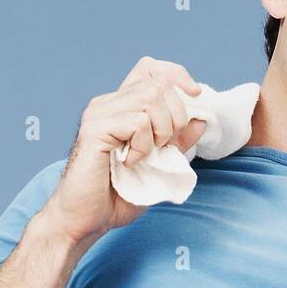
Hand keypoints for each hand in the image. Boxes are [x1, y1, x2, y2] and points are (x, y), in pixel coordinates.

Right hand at [42, 57, 206, 244]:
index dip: (177, 76)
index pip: (151, 68)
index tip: (195, 96)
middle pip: (158, 84)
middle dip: (175, 117)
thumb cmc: (116, 195)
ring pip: (150, 99)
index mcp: (122, 107)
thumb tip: (201, 119)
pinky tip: (130, 162)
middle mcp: (108, 103)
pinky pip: (137, 122)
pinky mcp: (94, 129)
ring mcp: (99, 113)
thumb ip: (177, 142)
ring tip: (144, 155)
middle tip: (160, 148)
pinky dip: (143, 145)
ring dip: (160, 131)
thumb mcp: (158, 165)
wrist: (85, 220)